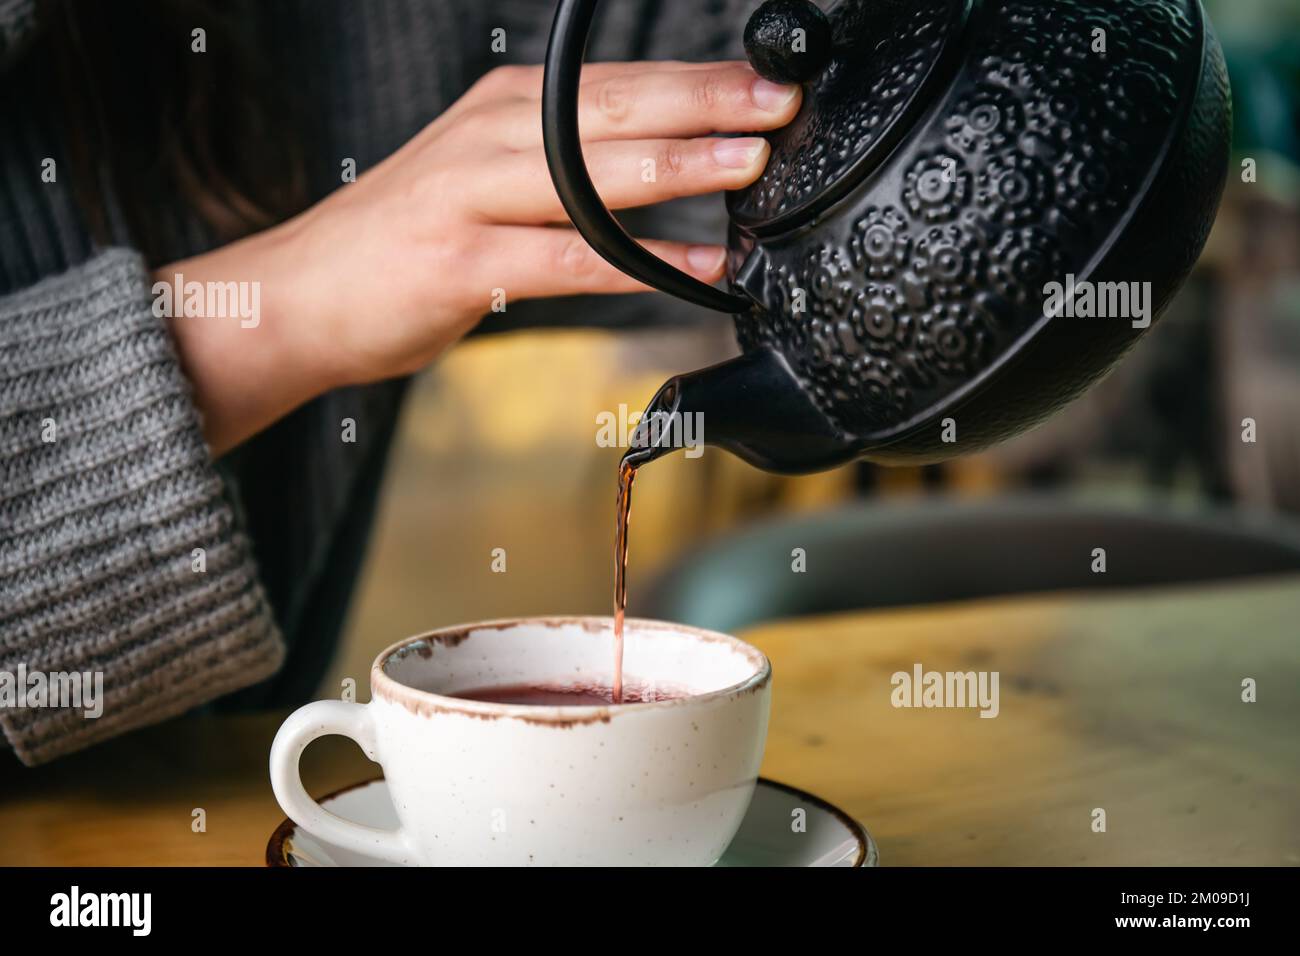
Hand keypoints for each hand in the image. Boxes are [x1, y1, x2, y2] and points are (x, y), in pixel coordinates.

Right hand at [161, 61, 799, 453]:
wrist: (298, 294)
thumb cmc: (402, 243)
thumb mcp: (481, 177)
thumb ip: (558, 168)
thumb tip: (652, 169)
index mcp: (501, 108)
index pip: (615, 83)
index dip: (698, 82)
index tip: (767, 83)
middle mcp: (490, 135)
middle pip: (614, 111)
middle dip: (706, 105)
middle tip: (781, 106)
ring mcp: (472, 196)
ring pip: (592, 173)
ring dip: (680, 166)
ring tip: (752, 165)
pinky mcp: (463, 262)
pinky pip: (571, 261)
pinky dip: (640, 264)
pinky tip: (697, 269)